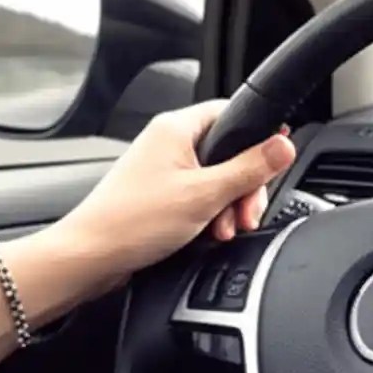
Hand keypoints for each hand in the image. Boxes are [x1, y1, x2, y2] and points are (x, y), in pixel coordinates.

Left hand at [45, 100, 295, 288]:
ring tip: (225, 229)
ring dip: (229, 205)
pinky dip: (210, 214)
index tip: (275, 160)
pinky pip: (199, 196)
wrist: (88, 258)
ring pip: (216, 178)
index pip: (232, 114)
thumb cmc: (133, 222)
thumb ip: (250, 169)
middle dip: (245, 186)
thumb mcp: (205, 194)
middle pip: (229, 152)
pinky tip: (210, 233)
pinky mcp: (161, 195)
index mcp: (177, 129)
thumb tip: (284, 145)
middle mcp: (169, 143)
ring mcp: (164, 170)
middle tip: (247, 212)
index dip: (259, 136)